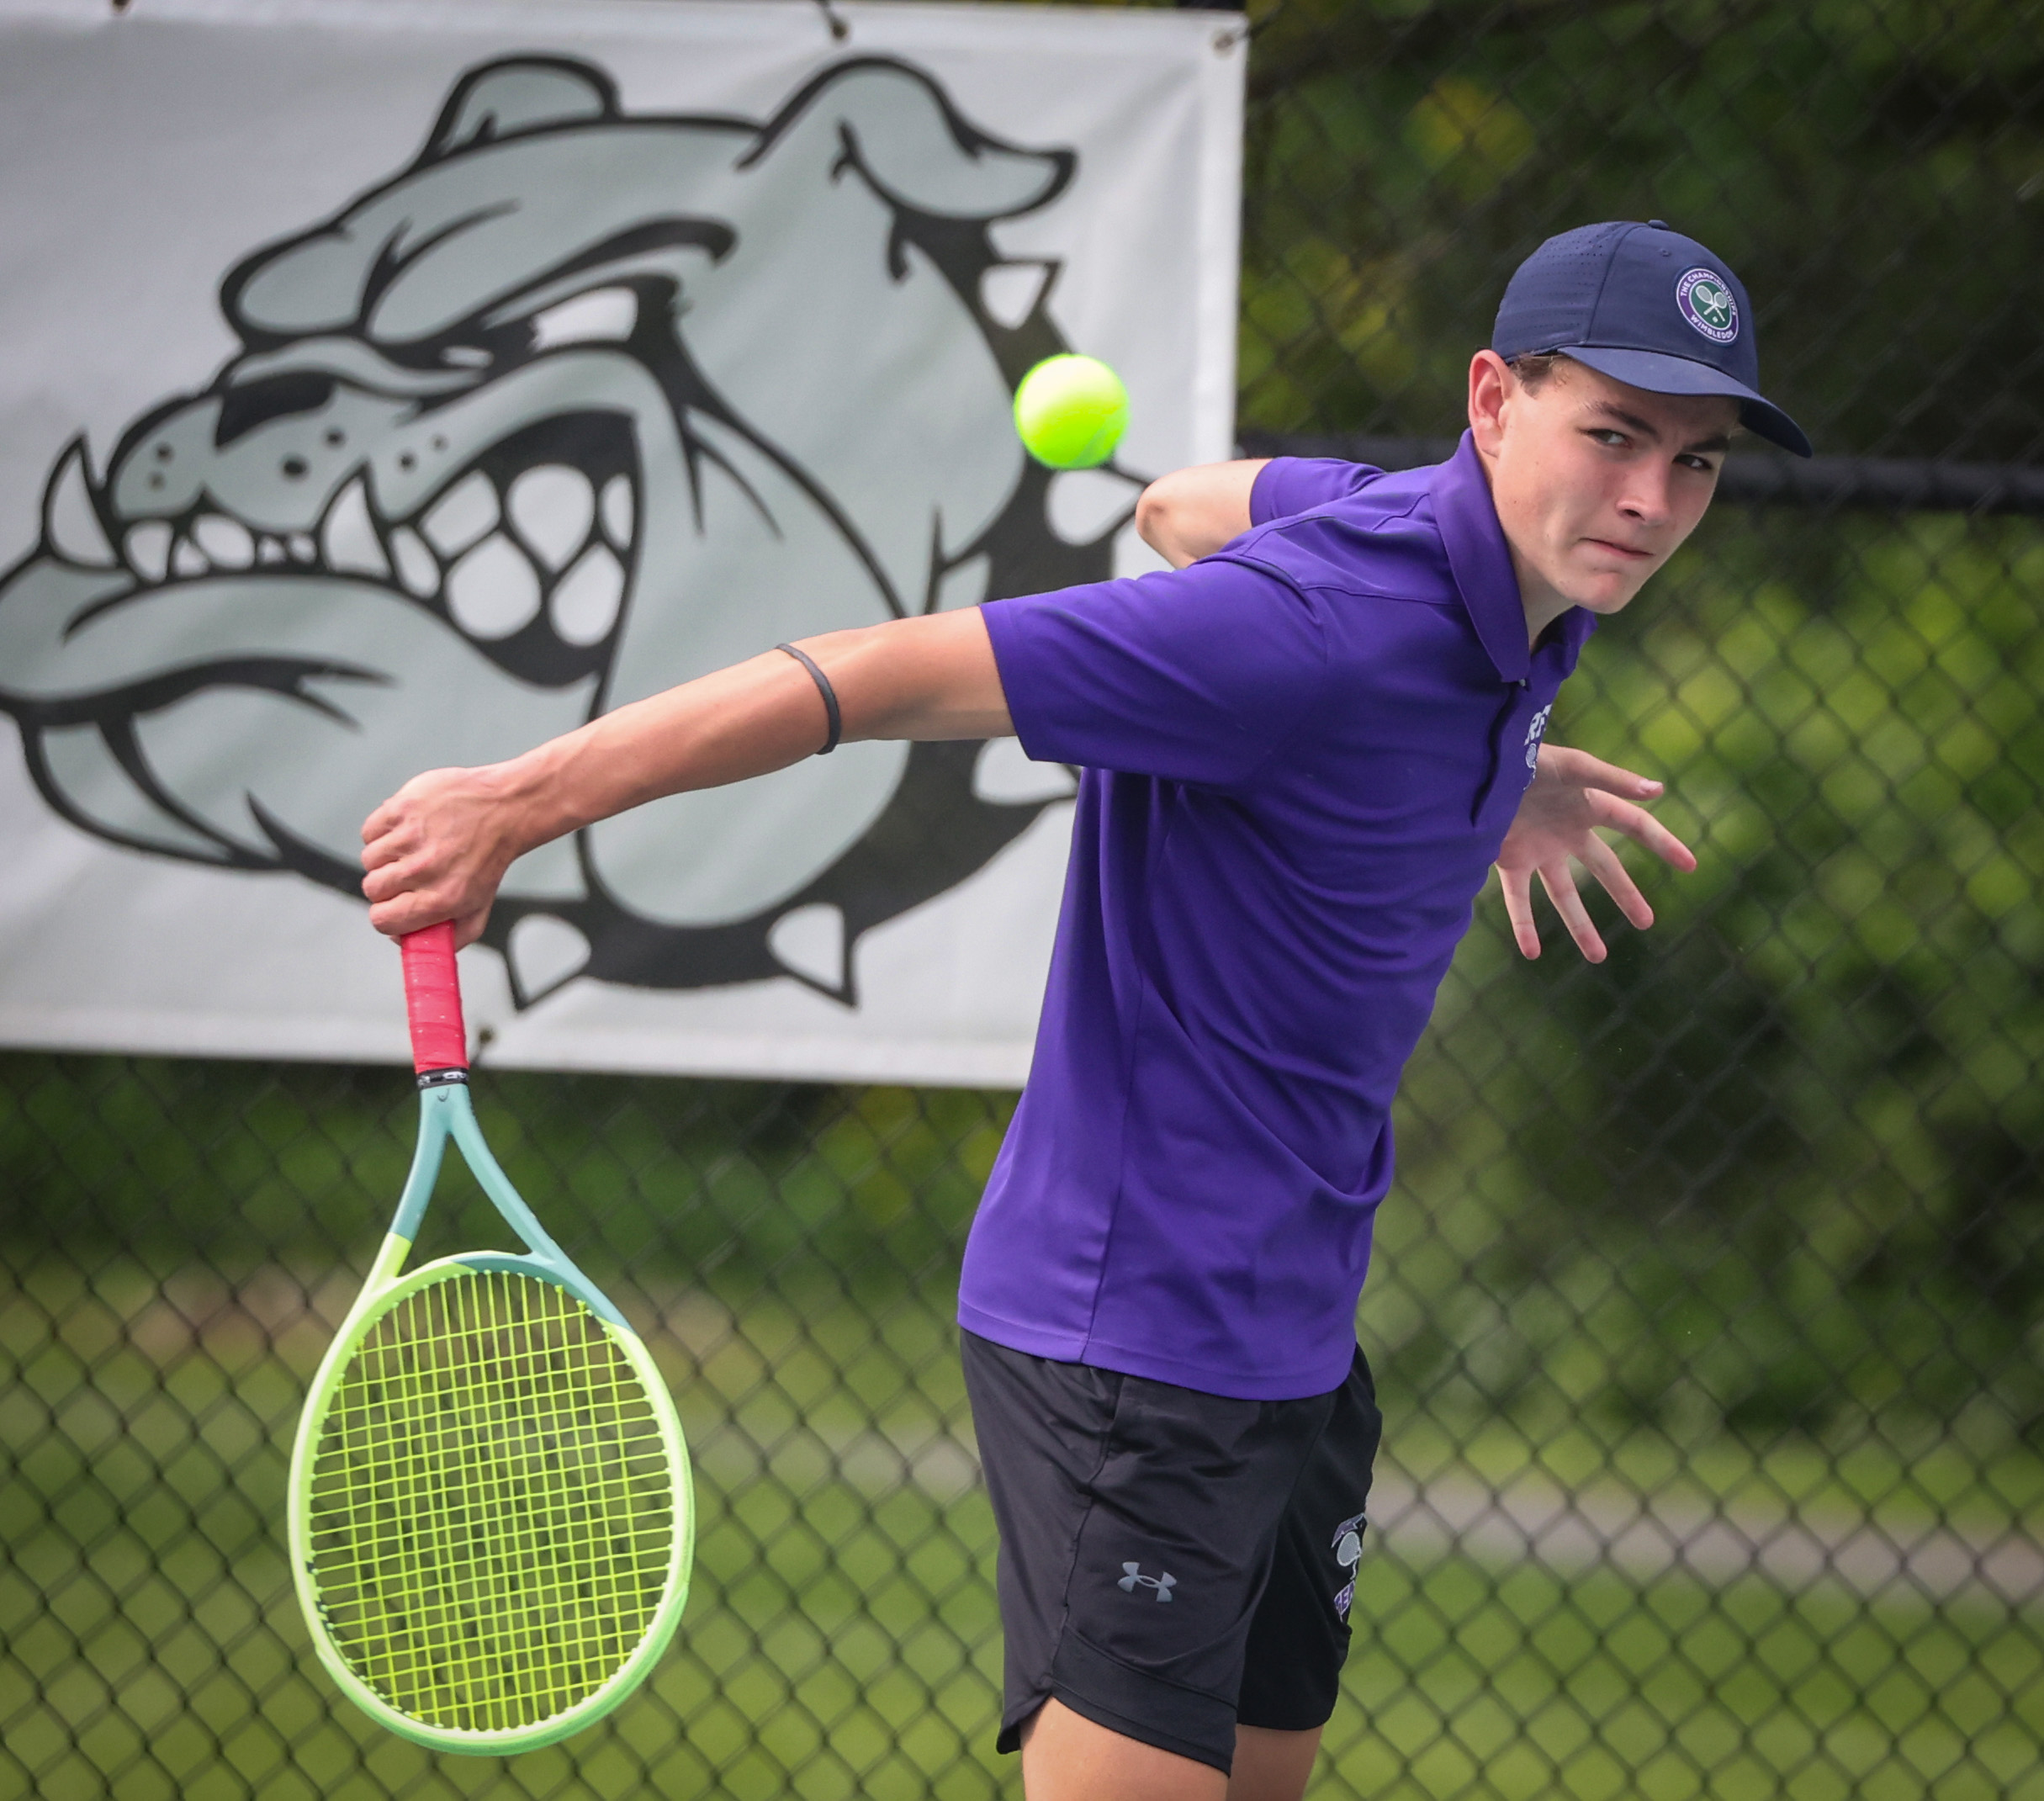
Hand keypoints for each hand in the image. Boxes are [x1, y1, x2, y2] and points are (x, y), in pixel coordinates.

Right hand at [361, 764, 529, 944]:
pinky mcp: (403, 808)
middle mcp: (425, 869)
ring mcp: (411, 836)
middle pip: (372, 889)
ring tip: (412, 849)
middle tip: (407, 874)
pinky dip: (382, 831)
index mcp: (442, 899)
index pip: (383, 920)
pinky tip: (407, 830)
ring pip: (369, 859)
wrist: (506, 808)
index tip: (392, 907)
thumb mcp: (479, 907)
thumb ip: (449, 937)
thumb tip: (409, 946)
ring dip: (385, 857)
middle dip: (386, 885)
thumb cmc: (489, 857)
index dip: (385, 916)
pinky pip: (370, 830)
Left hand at [1495, 745, 1696, 961]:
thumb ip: (1613, 781)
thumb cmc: (1529, 759)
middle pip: (1604, 869)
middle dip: (1625, 895)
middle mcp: (1567, 831)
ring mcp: (1539, 849)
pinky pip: (1518, 899)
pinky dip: (1523, 926)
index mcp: (1589, 805)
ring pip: (1564, 895)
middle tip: (1646, 921)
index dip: (1663, 843)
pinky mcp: (1509, 860)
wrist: (1479, 767)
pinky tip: (1533, 953)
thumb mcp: (1574, 767)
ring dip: (1580, 925)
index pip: (1635, 826)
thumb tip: (1658, 790)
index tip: (1690, 865)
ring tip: (1598, 957)